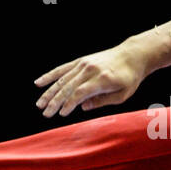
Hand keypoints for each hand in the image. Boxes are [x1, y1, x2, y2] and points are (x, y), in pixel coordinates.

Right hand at [33, 43, 147, 117]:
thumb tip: (82, 107)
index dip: (69, 104)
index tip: (61, 114)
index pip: (81, 92)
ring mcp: (84, 64)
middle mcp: (91, 70)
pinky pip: (62, 69)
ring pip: (62, 79)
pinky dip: (50, 76)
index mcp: (103, 79)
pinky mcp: (81, 61)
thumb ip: (102, 101)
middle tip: (45, 114)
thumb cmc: (130, 78)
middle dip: (55, 101)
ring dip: (49, 92)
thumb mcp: (122, 94)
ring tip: (39, 105)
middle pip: (68, 87)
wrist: (132, 55)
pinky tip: (38, 83)